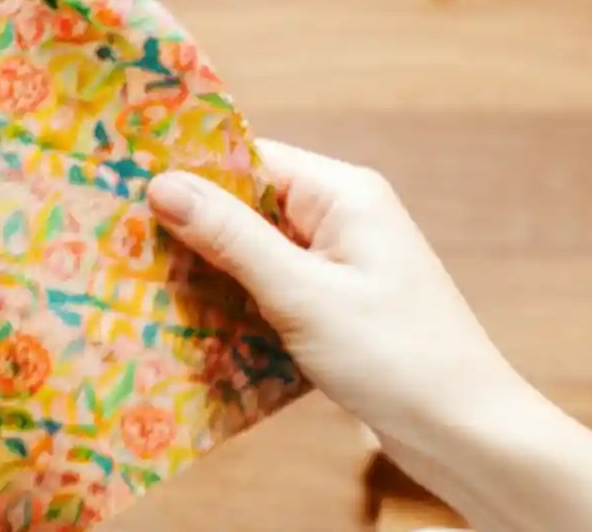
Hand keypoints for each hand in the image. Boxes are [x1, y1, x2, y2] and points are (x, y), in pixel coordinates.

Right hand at [146, 139, 524, 439]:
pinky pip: (275, 286)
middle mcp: (344, 217)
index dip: (193, 173)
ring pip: (258, 250)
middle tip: (125, 243)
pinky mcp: (339, 303)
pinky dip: (240, 300)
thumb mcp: (301, 294)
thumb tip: (163, 185)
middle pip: (250, 204)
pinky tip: (198, 320)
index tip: (128, 190)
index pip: (251, 160)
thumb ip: (232, 238)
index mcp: (344, 193)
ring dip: (215, 269)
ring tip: (148, 282)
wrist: (466, 431)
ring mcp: (343, 262)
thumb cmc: (394, 355)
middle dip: (195, 226)